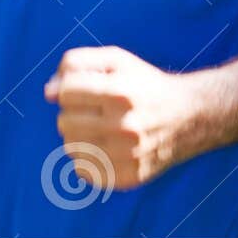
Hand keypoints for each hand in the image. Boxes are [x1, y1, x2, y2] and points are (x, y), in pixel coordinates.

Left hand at [44, 46, 195, 191]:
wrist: (189, 116)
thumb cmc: (144, 85)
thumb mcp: (117, 60)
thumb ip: (77, 63)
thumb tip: (48, 92)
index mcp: (121, 92)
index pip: (64, 92)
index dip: (69, 88)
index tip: (83, 89)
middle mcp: (125, 126)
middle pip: (64, 122)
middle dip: (74, 113)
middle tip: (97, 109)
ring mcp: (127, 155)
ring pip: (70, 148)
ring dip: (79, 136)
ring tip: (102, 128)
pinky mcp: (129, 177)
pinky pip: (82, 171)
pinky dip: (87, 159)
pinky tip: (106, 147)